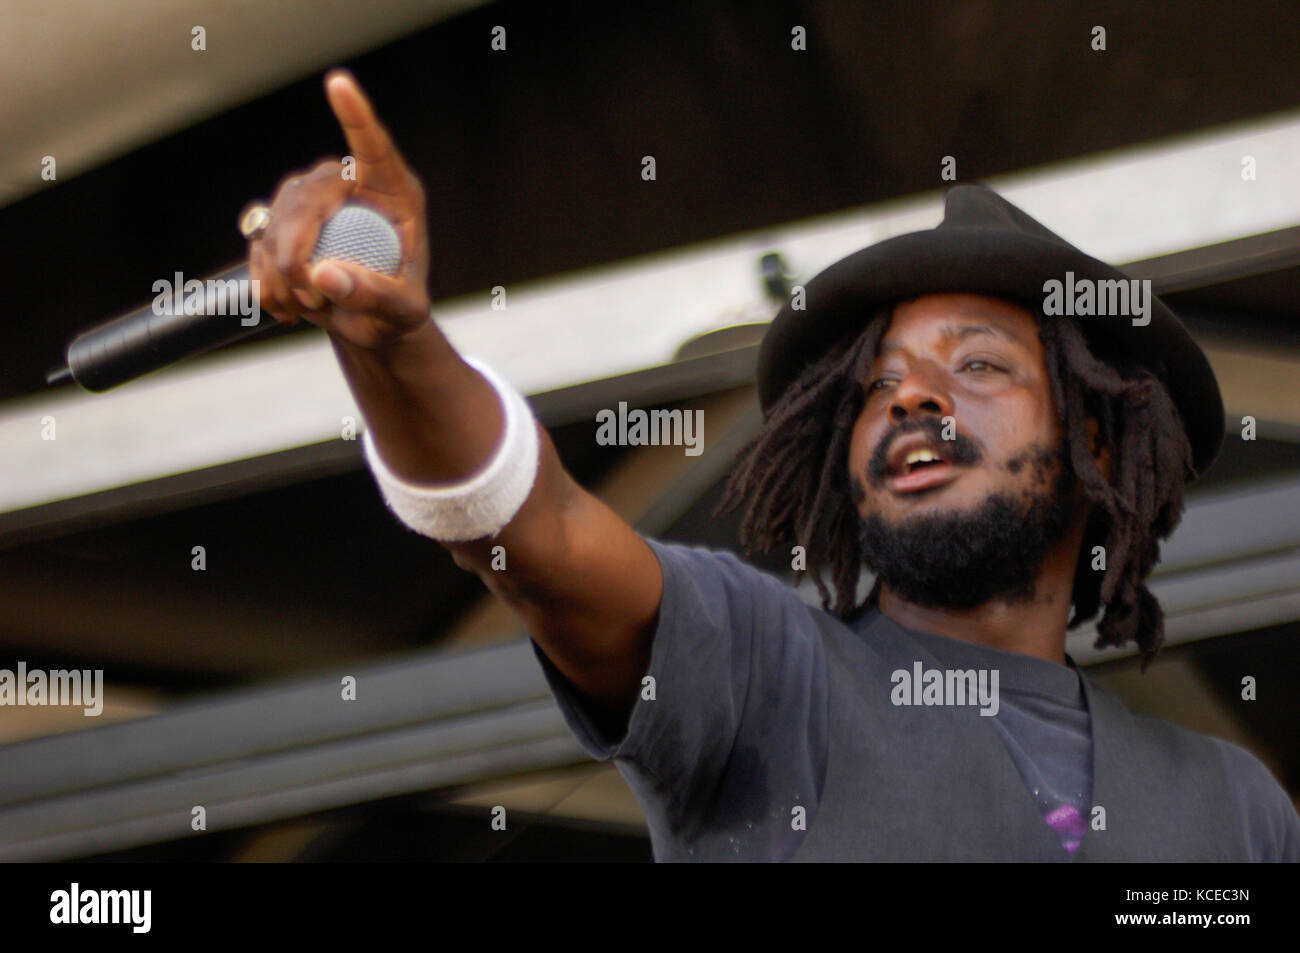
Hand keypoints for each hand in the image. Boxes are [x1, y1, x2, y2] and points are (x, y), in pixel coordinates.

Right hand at [247, 69, 431, 349]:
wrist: (370, 324)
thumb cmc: (398, 310)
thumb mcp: (403, 311)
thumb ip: (374, 295)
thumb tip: (323, 274)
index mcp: (393, 190)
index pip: (373, 147)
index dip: (355, 116)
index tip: (339, 82)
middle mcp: (349, 183)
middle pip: (308, 197)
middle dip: (297, 252)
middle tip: (313, 298)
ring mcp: (311, 198)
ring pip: (276, 220)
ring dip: (282, 272)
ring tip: (309, 307)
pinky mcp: (281, 221)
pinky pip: (259, 243)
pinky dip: (266, 281)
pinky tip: (286, 308)